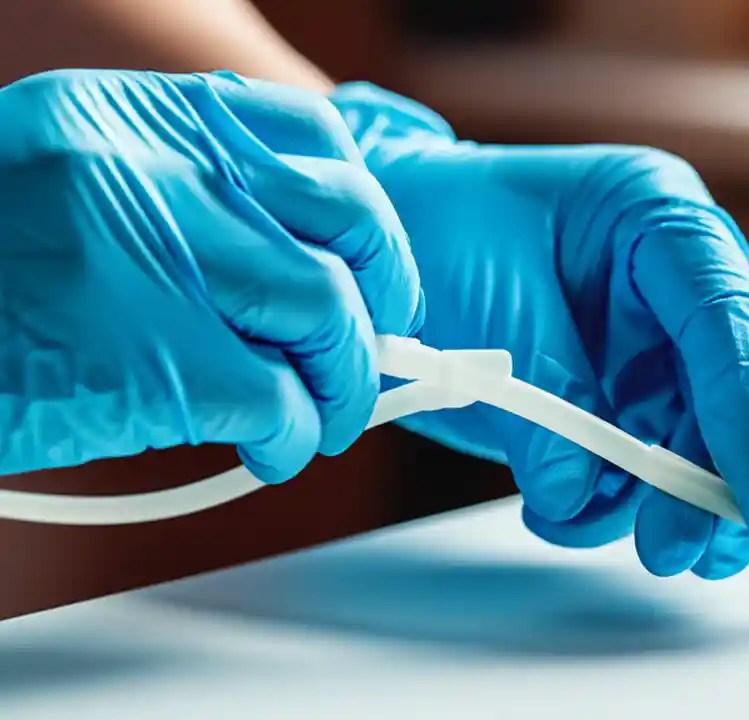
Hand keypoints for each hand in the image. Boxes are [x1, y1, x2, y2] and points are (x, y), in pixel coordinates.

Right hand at [0, 70, 422, 480]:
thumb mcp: (66, 182)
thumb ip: (175, 199)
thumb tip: (305, 265)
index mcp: (136, 116)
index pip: (310, 133)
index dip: (358, 211)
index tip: (366, 263)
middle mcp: (159, 170)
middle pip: (349, 222)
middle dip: (382, 296)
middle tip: (364, 350)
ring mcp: (164, 260)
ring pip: (330, 313)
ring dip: (341, 382)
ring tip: (316, 417)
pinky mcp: (161, 360)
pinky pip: (283, 401)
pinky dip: (292, 437)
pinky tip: (265, 451)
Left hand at [334, 83, 748, 578]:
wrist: (383, 242)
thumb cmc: (432, 229)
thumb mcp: (488, 300)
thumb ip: (547, 397)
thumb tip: (582, 492)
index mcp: (661, 220)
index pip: (730, 321)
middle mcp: (677, 286)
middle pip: (739, 392)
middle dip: (720, 480)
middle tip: (683, 548)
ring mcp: (654, 346)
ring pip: (701, 442)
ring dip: (667, 504)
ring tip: (617, 537)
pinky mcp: (622, 398)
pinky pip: (640, 468)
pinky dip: (611, 505)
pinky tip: (566, 512)